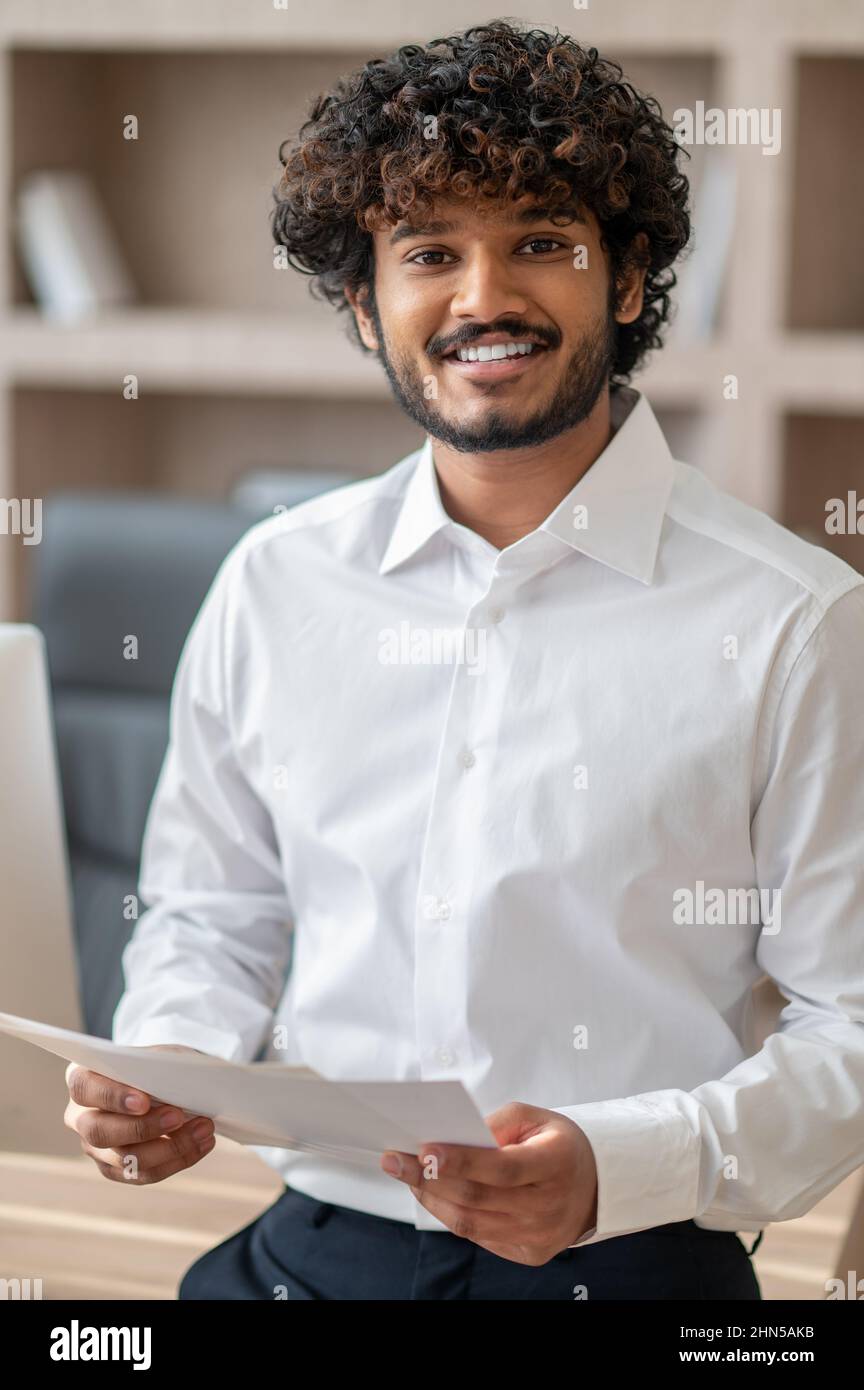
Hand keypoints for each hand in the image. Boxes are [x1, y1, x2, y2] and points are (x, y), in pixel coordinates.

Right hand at [64, 1045, 215, 1184]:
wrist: (159, 1081)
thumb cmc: (155, 1064)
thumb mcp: (157, 1055)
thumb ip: (159, 1066)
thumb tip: (180, 1084)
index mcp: (81, 1079)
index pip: (84, 1088)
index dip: (113, 1097)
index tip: (145, 1101)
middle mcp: (80, 1116)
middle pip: (100, 1132)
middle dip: (143, 1128)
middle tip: (178, 1117)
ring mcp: (94, 1147)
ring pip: (124, 1159)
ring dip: (169, 1147)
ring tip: (203, 1130)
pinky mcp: (114, 1169)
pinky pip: (142, 1174)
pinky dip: (176, 1161)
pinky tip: (201, 1145)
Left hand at [380, 1101, 597, 1265]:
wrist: (596, 1186)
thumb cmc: (559, 1144)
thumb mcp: (535, 1117)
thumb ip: (495, 1123)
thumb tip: (451, 1137)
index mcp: (556, 1164)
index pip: (502, 1167)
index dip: (462, 1160)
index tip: (424, 1150)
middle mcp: (549, 1206)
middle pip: (478, 1197)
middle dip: (429, 1177)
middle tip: (394, 1159)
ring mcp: (539, 1235)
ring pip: (471, 1222)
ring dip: (431, 1198)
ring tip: (406, 1175)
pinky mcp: (528, 1254)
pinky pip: (478, 1237)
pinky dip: (449, 1214)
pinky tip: (433, 1193)